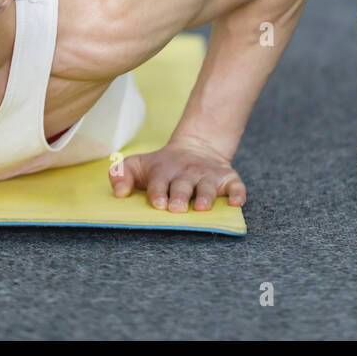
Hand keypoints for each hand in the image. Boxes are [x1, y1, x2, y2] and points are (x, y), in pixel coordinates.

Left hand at [109, 134, 245, 211]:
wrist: (198, 147)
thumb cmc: (161, 166)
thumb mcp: (138, 165)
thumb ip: (120, 174)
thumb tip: (119, 193)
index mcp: (164, 171)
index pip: (158, 182)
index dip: (158, 192)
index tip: (158, 203)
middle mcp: (186, 174)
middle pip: (182, 186)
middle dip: (179, 196)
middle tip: (176, 208)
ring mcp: (208, 176)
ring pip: (207, 187)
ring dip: (205, 197)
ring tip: (202, 207)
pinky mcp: (227, 179)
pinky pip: (236, 186)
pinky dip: (238, 194)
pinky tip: (236, 202)